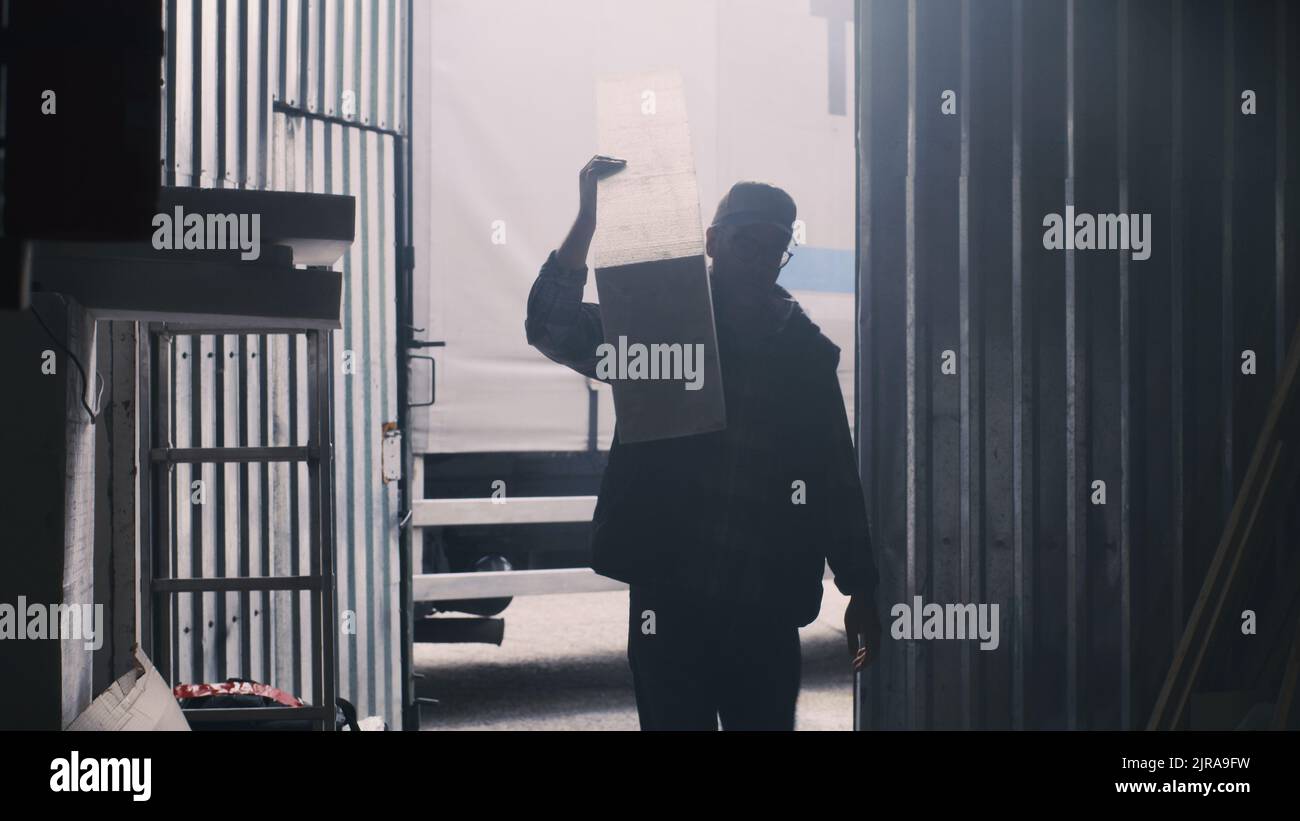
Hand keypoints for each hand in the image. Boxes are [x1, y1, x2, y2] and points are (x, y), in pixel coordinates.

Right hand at [558, 155, 625, 270]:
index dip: (608, 160)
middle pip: (598, 158)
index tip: (620, 162)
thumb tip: (615, 184)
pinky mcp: (589, 175)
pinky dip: (611, 164)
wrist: (587, 215)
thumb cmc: (594, 208)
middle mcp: (583, 172)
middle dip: (611, 158)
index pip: (597, 161)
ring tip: (624, 163)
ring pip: (599, 160)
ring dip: (612, 160)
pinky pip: (600, 164)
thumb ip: (603, 186)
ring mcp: (585, 173)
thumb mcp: (599, 194)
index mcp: (584, 175)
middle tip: (624, 161)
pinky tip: (620, 167)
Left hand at [845, 594, 881, 671]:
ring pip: (874, 648)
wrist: (863, 594)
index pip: (870, 655)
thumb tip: (852, 655)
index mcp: (873, 634)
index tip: (856, 669)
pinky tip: (859, 651)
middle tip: (855, 668)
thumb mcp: (850, 625)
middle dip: (865, 662)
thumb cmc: (855, 609)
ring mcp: (878, 631)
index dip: (864, 664)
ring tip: (855, 661)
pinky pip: (873, 642)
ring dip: (865, 656)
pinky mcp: (875, 628)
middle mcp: (878, 634)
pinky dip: (867, 649)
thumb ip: (852, 641)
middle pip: (874, 653)